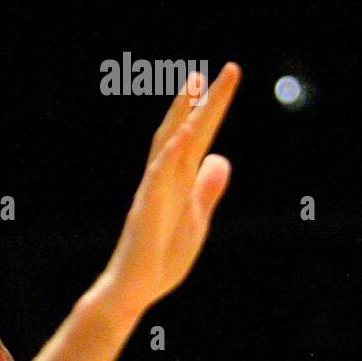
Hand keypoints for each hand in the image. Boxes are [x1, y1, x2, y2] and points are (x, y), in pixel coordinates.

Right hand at [95, 63, 240, 320]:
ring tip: (195, 83)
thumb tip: (220, 157)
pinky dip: (172, 151)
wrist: (133, 292)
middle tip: (226, 69)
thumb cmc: (160, 260)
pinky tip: (185, 130)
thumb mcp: (196, 219)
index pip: (200, 137)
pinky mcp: (146, 209)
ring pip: (168, 146)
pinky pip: (159, 175)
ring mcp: (154, 193)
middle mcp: (165, 180)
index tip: (228, 76)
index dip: (213, 108)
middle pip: (186, 132)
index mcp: (179, 182)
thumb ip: (207, 189)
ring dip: (182, 114)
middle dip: (204, 101)